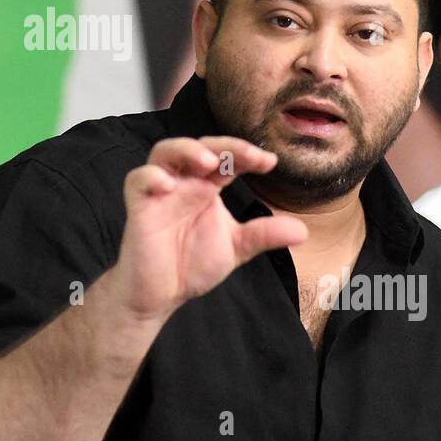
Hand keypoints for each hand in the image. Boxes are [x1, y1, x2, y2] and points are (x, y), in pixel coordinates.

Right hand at [109, 136, 307, 322]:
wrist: (160, 294)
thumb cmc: (191, 264)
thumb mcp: (236, 248)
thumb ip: (264, 235)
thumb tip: (303, 231)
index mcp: (207, 185)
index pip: (227, 158)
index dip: (246, 154)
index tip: (269, 162)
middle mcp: (184, 182)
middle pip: (198, 146)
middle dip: (223, 146)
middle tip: (247, 156)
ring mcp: (159, 191)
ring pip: (164, 152)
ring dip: (186, 150)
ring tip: (208, 161)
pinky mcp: (139, 207)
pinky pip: (137, 180)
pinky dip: (150, 176)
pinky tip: (167, 184)